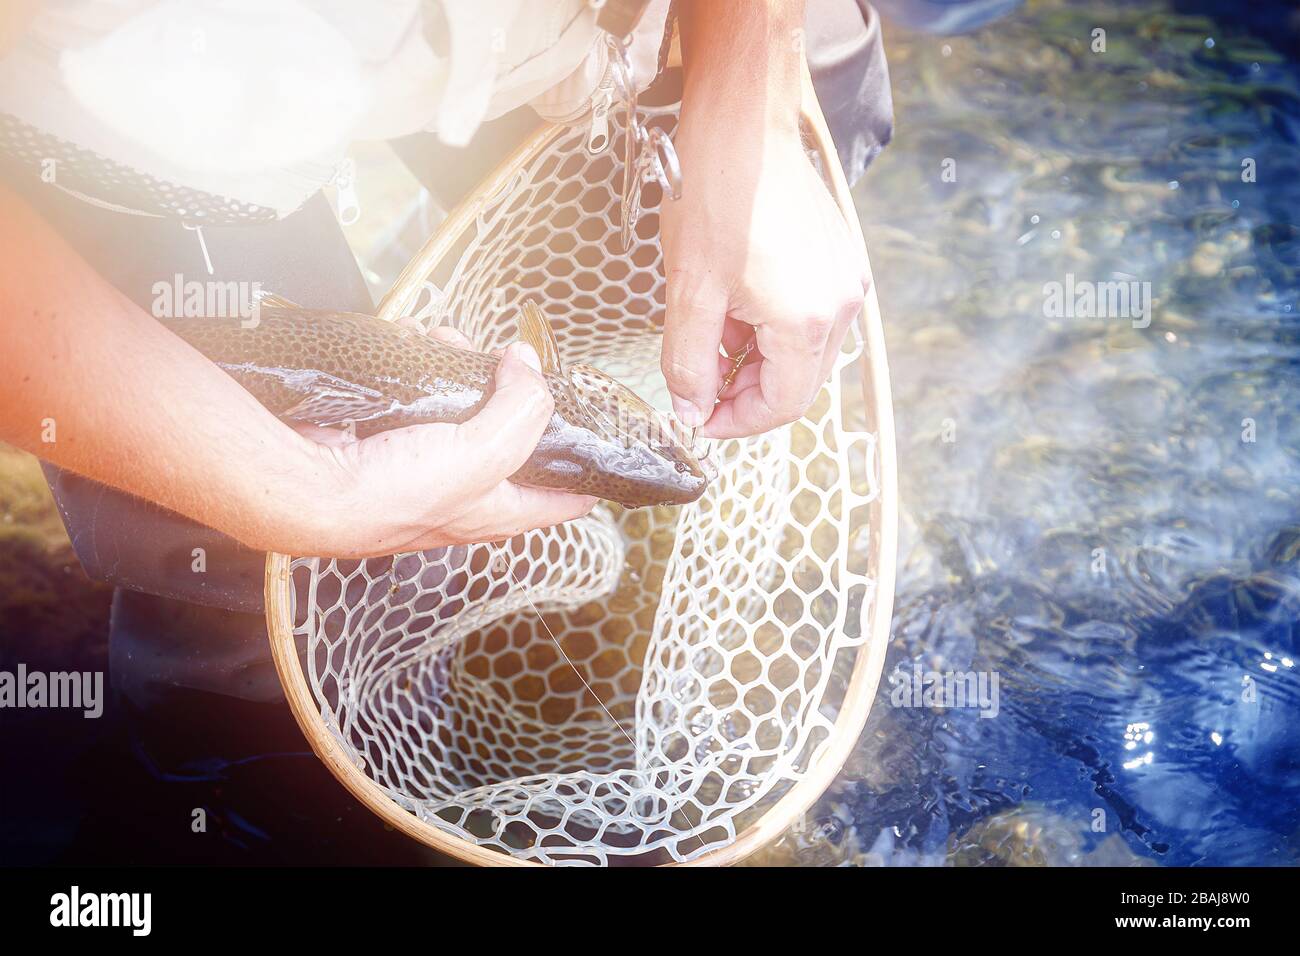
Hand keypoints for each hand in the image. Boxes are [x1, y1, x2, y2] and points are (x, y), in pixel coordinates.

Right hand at [293, 328, 594, 557]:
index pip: (567, 498)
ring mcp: (428, 463)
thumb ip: (522, 411)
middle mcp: (468, 491)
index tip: (606, 431)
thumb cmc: (391, 493)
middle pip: (513, 433)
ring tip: (450, 340)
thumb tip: (529, 366)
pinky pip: (419, 393)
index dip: (593, 468)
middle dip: (514, 389)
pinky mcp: (392, 437)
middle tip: (509, 359)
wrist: (308, 486)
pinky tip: (414, 343)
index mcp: (500, 510)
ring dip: (463, 367)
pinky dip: (420, 364)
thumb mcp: (484, 454)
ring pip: (465, 406)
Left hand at [661, 128, 868, 439]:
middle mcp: (841, 307)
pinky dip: (773, 328)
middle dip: (746, 392)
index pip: (782, 405)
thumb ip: (689, 362)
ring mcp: (847, 282)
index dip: (737, 422)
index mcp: (806, 321)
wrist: (744, 126)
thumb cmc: (714, 197)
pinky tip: (737, 304)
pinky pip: (812, 317)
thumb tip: (692, 411)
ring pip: (804, 352)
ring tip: (714, 331)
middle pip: (798, 383)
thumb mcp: (688, 291)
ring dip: (758, 359)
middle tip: (700, 382)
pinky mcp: (842, 261)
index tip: (700, 418)